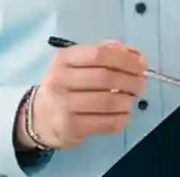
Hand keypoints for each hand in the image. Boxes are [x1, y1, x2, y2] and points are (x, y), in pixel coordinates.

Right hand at [17, 40, 145, 149]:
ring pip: (109, 101)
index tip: (141, 64)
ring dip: (128, 100)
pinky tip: (123, 113)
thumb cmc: (63, 85)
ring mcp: (65, 106)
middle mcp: (61, 80)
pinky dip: (122, 117)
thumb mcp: (74, 63)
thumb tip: (134, 53)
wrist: (38, 116)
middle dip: (131, 80)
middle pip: (106, 78)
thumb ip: (103, 53)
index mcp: (63, 59)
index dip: (125, 59)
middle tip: (140, 84)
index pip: (99, 54)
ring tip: (131, 98)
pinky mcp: (72, 128)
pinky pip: (107, 123)